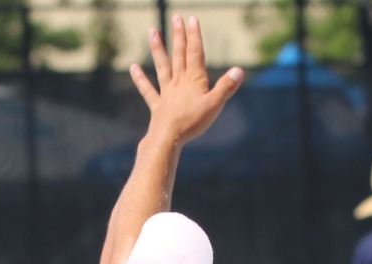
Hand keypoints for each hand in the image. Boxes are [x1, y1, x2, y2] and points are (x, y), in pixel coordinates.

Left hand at [129, 16, 243, 147]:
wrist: (168, 138)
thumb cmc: (193, 122)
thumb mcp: (215, 105)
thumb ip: (226, 87)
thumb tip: (239, 70)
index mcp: (194, 80)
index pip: (195, 54)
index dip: (194, 36)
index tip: (192, 19)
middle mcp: (179, 82)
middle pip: (179, 55)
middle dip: (179, 36)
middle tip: (176, 18)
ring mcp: (166, 92)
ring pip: (162, 66)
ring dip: (157, 49)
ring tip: (151, 31)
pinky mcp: (158, 105)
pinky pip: (148, 90)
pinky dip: (140, 79)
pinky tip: (133, 68)